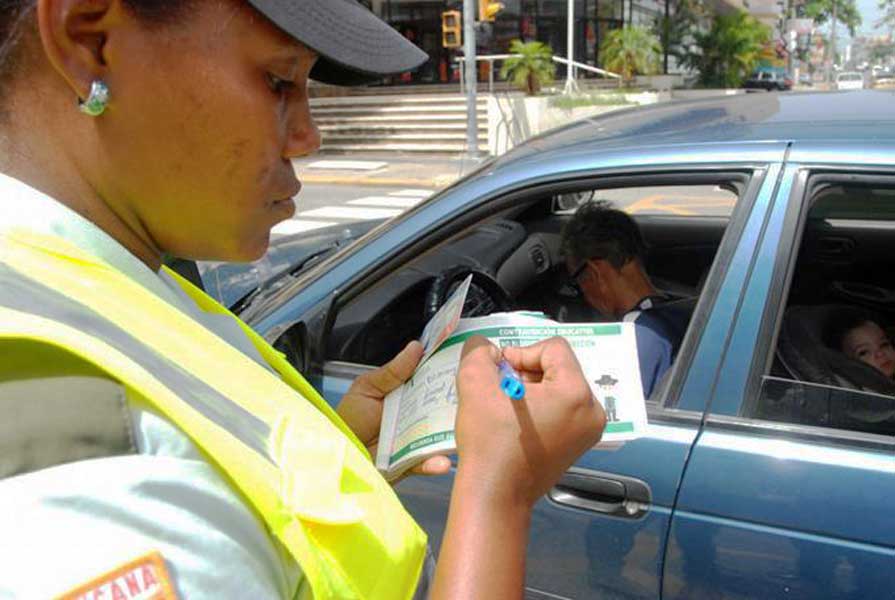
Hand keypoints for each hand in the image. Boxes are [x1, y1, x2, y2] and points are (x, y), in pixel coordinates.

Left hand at [337, 341, 450, 477]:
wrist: (336, 449)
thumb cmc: (350, 416)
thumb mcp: (368, 387)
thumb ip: (392, 371)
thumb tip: (416, 347)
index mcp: (407, 393)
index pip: (431, 379)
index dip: (446, 369)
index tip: (462, 357)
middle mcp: (416, 415)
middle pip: (442, 407)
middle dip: (457, 402)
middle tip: (472, 398)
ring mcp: (416, 439)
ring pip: (439, 436)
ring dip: (451, 436)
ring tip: (463, 433)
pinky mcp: (410, 463)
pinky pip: (425, 463)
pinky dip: (434, 464)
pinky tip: (441, 462)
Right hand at [454, 336, 605, 507]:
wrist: (495, 495)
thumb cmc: (489, 442)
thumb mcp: (475, 385)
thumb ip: (480, 353)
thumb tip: (488, 348)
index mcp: (575, 393)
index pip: (553, 348)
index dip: (522, 353)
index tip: (500, 374)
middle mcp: (592, 410)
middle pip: (560, 367)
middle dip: (528, 372)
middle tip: (501, 389)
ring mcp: (589, 430)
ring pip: (561, 387)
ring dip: (533, 389)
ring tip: (507, 406)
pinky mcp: (580, 444)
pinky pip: (563, 408)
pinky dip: (541, 407)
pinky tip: (518, 421)